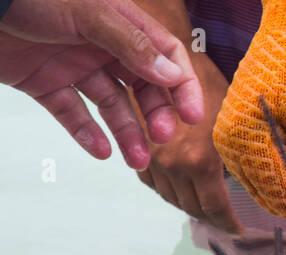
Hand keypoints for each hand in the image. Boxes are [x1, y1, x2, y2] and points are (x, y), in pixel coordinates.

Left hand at [0, 0, 202, 169]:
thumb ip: (131, 45)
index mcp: (119, 23)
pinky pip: (72, 114)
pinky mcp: (45, 83)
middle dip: (156, 114)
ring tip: (137, 160)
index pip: (165, 56)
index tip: (192, 116)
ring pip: (111, 106)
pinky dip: (87, 134)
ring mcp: (73, 65)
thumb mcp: (86, 13)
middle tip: (161, 137)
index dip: (183, 86)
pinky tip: (101, 151)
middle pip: (142, 86)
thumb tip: (172, 75)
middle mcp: (101, 45)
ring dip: (127, 134)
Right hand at [135, 51, 241, 233]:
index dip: (228, 224)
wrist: (162, 53)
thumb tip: (269, 182)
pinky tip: (181, 187)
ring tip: (206, 206)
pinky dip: (167, 189)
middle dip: (210, 217)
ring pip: (169, 196)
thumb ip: (243, 155)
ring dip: (188, 205)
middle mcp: (170, 165)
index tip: (239, 231)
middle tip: (225, 220)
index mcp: (198, 161)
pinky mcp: (135, 147)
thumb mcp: (235, 120)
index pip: (215, 209)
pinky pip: (151, 181)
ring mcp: (149, 157)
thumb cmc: (206, 81)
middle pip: (191, 207)